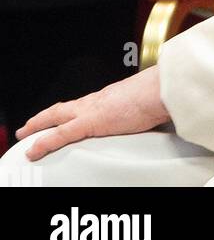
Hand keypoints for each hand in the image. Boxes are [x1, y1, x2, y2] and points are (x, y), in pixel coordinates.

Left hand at [15, 67, 168, 161]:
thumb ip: (140, 109)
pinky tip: (34, 149)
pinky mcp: (91, 122)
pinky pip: (61, 134)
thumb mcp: (145, 102)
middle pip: (63, 108)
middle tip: (31, 125)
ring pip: (56, 117)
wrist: (161, 90)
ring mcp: (91, 110)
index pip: (82, 103)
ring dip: (38, 125)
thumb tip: (149, 116)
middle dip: (45, 116)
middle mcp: (97, 101)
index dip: (68, 110)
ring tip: (26, 134)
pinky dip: (45, 142)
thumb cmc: (159, 94)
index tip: (60, 114)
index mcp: (109, 97)